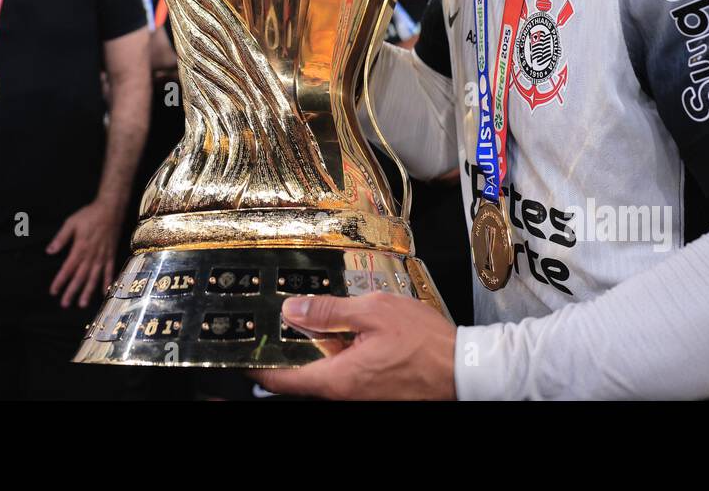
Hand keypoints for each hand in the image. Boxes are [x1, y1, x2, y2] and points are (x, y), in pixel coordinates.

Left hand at [48, 200, 119, 307]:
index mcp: (80, 248)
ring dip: (88, 291)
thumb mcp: (71, 222)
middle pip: (80, 277)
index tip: (53, 291)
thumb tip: (49, 251)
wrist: (111, 209)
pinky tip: (104, 292)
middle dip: (72, 291)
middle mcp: (91, 255)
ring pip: (94, 278)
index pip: (68, 268)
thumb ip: (61, 238)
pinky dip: (107, 282)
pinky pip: (109, 271)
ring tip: (82, 304)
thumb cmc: (89, 214)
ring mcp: (103, 256)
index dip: (60, 281)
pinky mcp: (111, 255)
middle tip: (65, 304)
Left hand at [251, 293, 456, 399]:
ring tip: (323, 321)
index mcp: (338, 379)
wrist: (465, 369)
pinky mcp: (376, 393)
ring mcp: (362, 396)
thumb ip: (329, 312)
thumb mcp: (373, 313)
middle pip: (303, 377)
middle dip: (291, 352)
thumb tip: (293, 311)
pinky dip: (342, 355)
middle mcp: (346, 394)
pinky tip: (351, 334)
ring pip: (327, 374)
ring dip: (320, 351)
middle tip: (283, 325)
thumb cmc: (426, 344)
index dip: (258, 368)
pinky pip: (348, 375)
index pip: (282, 381)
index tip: (243, 356)